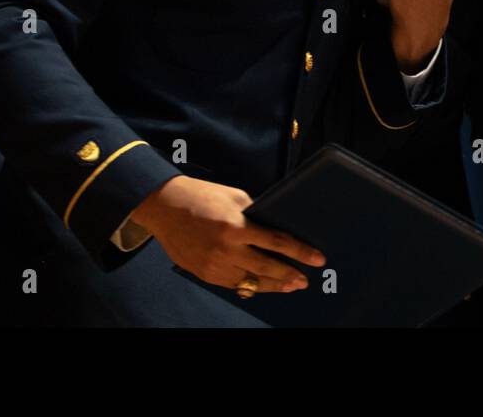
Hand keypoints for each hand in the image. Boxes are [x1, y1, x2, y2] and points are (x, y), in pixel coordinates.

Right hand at [131, 175, 323, 294]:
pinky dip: (250, 286)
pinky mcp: (204, 274)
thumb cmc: (202, 196)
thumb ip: (255, 213)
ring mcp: (214, 265)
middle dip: (290, 275)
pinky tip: (262, 285)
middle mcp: (226, 249)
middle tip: (305, 280)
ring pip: (251, 281)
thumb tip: (276, 226)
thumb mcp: (235, 197)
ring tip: (289, 286)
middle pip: (267, 267)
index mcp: (236, 226)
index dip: (301, 252)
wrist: (164, 207)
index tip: (318, 260)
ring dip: (272, 285)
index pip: (277, 242)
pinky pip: (233, 285)